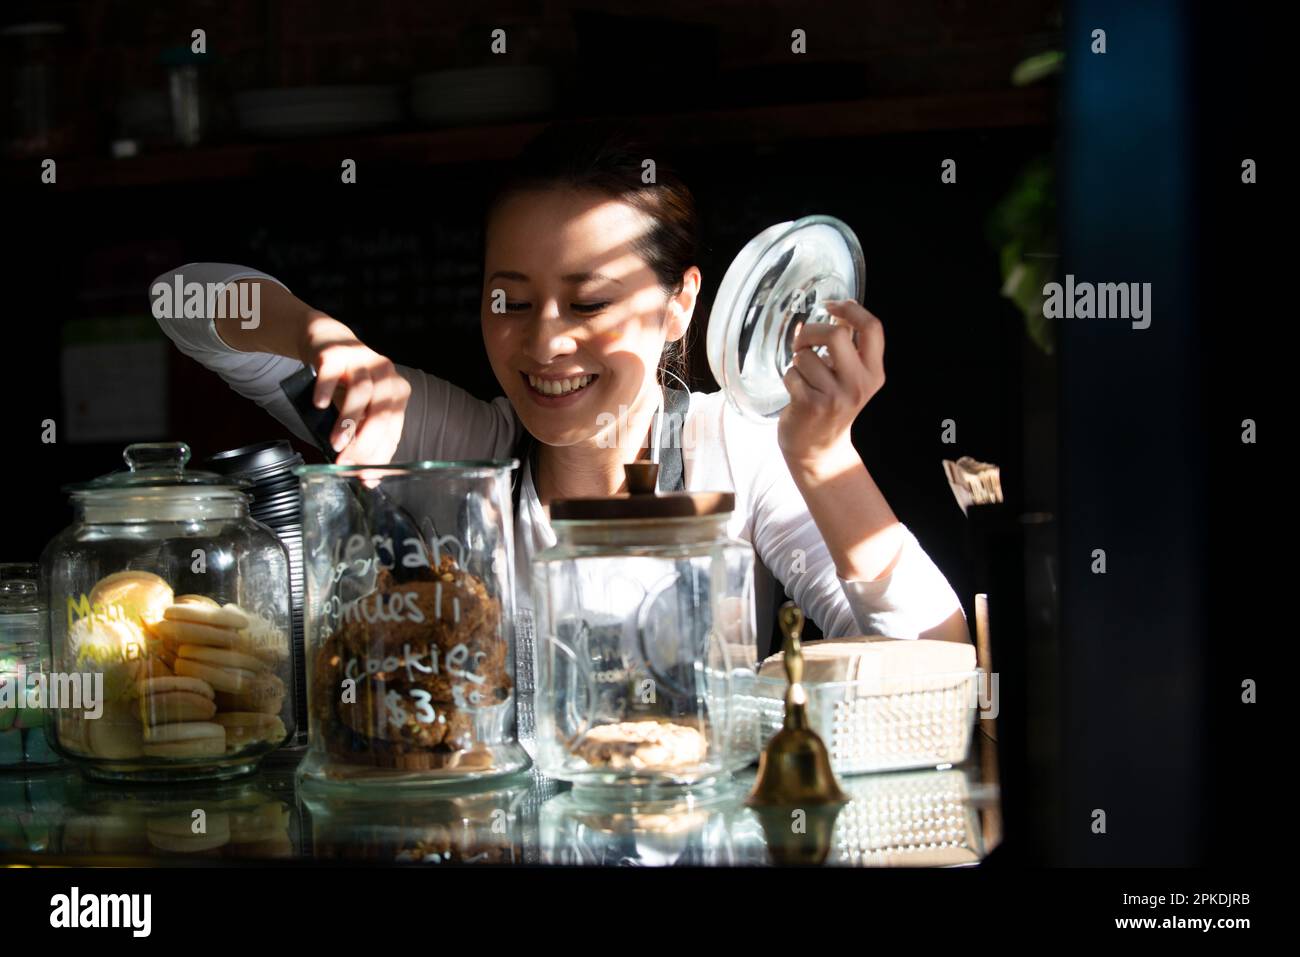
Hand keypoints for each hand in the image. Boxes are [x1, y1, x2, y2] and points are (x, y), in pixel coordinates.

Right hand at [302, 314, 410, 464]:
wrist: (326, 341)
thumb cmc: (345, 382)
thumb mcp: (360, 408)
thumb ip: (363, 437)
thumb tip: (367, 477)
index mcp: (396, 392)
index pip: (393, 429)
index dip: (380, 455)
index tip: (365, 476)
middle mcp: (385, 374)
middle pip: (382, 412)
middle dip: (365, 442)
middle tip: (345, 461)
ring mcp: (362, 360)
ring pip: (362, 393)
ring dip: (348, 422)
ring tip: (334, 442)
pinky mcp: (337, 352)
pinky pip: (331, 373)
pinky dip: (325, 390)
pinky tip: (319, 405)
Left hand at [777, 299, 884, 467]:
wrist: (819, 450)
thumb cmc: (831, 405)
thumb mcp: (851, 378)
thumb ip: (849, 348)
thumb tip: (836, 310)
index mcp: (873, 373)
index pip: (873, 328)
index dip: (851, 309)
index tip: (833, 306)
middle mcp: (858, 384)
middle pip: (835, 333)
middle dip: (812, 331)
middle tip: (805, 342)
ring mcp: (835, 396)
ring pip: (806, 355)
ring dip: (798, 362)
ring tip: (805, 380)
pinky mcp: (811, 404)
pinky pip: (791, 373)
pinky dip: (789, 378)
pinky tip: (798, 393)